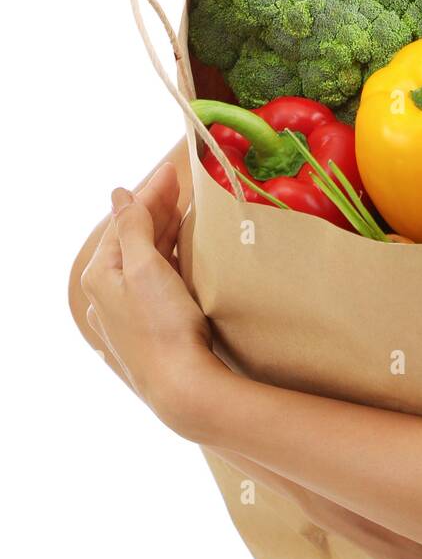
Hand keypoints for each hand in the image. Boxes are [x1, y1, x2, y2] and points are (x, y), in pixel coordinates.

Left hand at [81, 163, 220, 428]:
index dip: (150, 193)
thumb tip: (119, 194)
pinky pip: (153, 286)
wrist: (182, 388)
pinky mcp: (146, 334)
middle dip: (156, 211)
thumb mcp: (145, 267)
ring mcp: (126, 319)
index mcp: (101, 276)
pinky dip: (166, 263)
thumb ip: (132, 227)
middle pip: (133, 242)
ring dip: (162, 237)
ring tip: (183, 216)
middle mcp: (106, 297)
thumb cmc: (164, 326)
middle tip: (182, 185)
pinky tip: (175, 261)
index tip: (173, 170)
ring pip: (143, 265)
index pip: (126, 221)